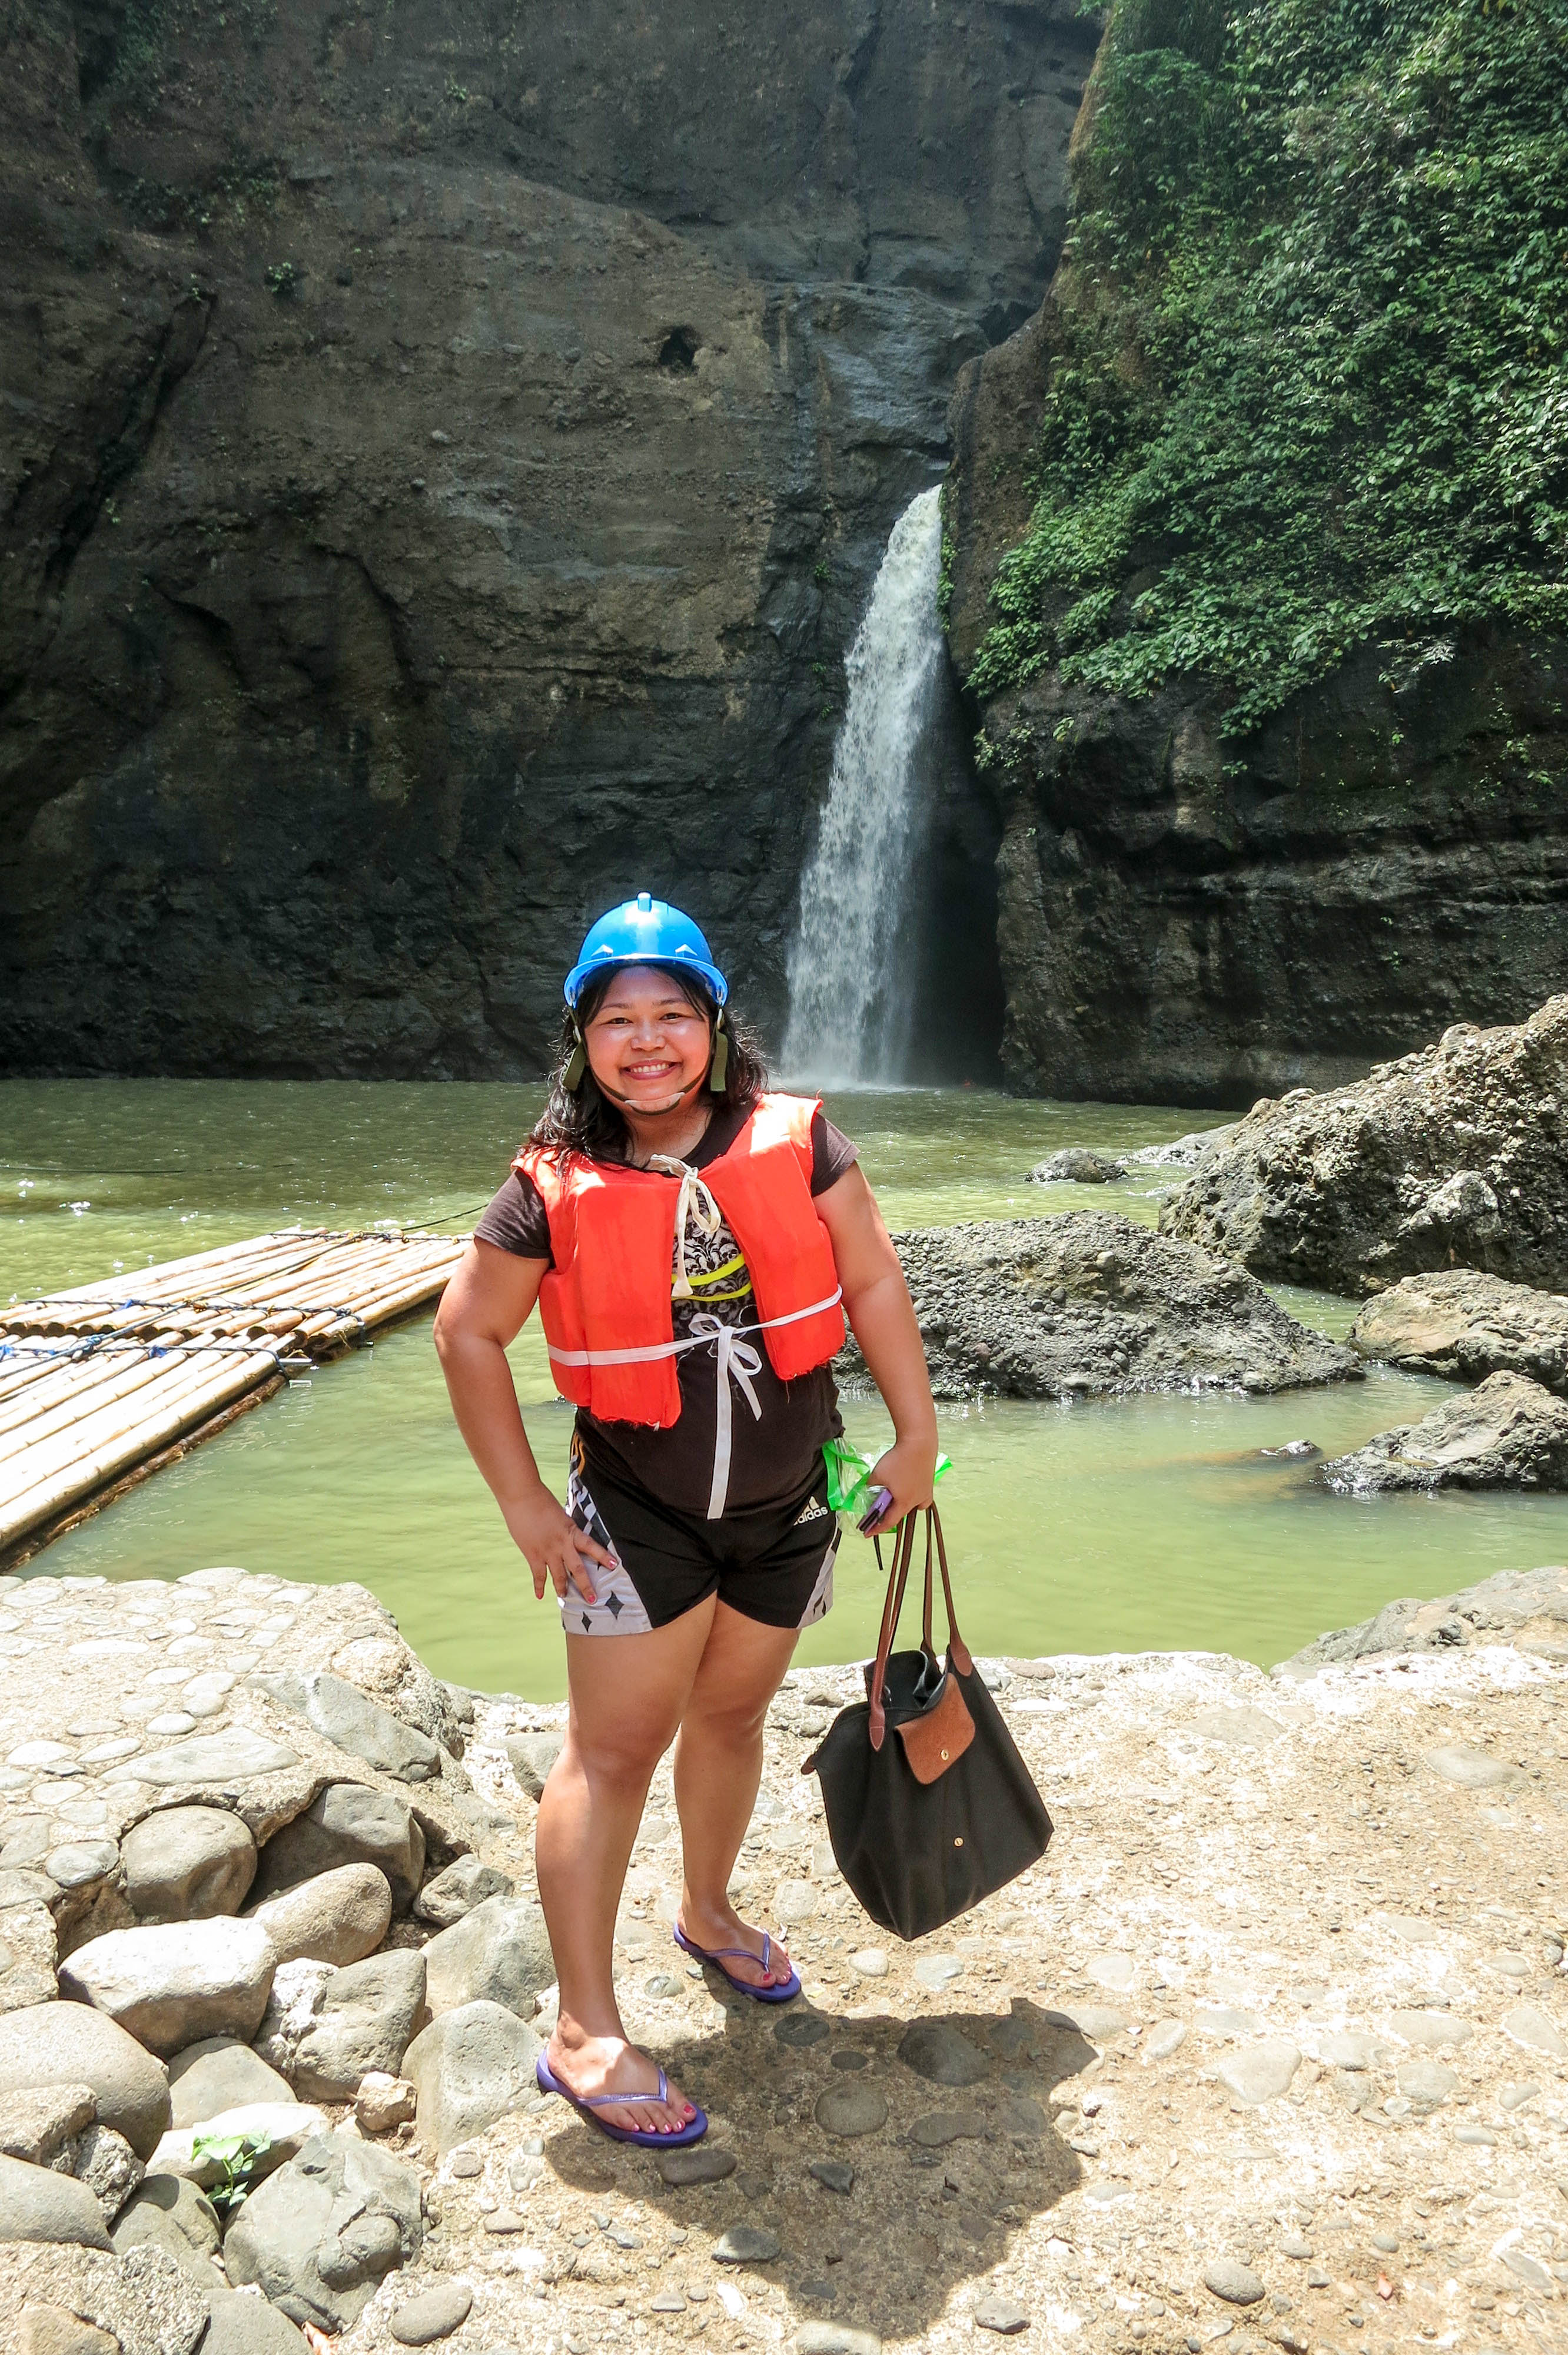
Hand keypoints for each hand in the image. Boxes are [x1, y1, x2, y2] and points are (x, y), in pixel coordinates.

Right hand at [500, 1484, 616, 1604]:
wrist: (522, 1497)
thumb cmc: (540, 1500)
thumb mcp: (560, 1515)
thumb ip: (564, 1529)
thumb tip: (566, 1537)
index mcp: (571, 1531)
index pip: (591, 1546)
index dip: (603, 1556)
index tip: (615, 1565)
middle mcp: (562, 1544)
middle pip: (578, 1569)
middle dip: (586, 1586)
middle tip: (593, 1600)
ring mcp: (548, 1551)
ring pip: (559, 1575)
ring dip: (563, 1588)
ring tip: (565, 1597)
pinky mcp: (533, 1554)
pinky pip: (538, 1575)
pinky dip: (539, 1586)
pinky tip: (540, 1596)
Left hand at [862, 1434, 937, 1537]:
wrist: (919, 1444)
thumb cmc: (897, 1461)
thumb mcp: (877, 1475)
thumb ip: (870, 1487)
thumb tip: (868, 1491)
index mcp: (903, 1503)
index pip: (889, 1522)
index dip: (877, 1529)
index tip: (867, 1534)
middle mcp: (917, 1501)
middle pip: (901, 1514)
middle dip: (889, 1516)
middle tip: (878, 1515)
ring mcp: (926, 1492)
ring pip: (913, 1506)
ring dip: (902, 1507)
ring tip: (894, 1500)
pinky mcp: (929, 1483)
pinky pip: (921, 1497)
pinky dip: (914, 1497)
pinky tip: (909, 1489)